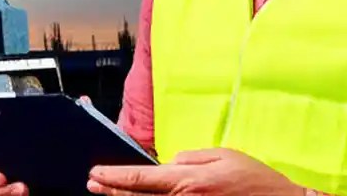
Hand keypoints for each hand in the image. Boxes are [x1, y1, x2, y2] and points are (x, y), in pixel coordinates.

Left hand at [86, 147, 306, 194]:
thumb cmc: (254, 180)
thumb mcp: (222, 156)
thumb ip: (188, 158)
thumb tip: (167, 164)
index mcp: (188, 181)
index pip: (141, 178)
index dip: (114, 176)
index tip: (95, 173)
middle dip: (112, 191)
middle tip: (92, 184)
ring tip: (107, 193)